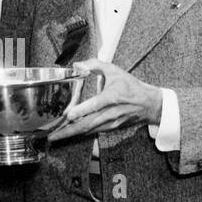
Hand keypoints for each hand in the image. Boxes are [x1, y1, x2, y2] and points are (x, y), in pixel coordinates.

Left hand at [47, 59, 161, 142]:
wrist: (149, 104)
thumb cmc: (132, 87)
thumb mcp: (115, 71)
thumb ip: (95, 65)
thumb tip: (78, 65)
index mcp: (111, 97)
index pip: (94, 105)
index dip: (81, 111)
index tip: (67, 116)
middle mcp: (110, 113)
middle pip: (87, 124)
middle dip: (69, 130)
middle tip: (53, 135)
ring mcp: (111, 123)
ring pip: (88, 130)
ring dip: (72, 134)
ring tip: (56, 137)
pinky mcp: (111, 128)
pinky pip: (94, 132)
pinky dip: (81, 134)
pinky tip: (70, 134)